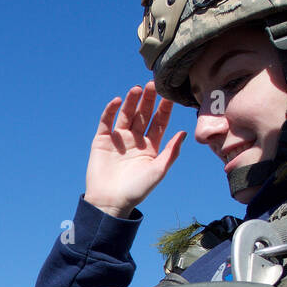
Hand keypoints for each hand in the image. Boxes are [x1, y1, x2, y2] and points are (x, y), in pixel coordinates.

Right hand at [83, 82, 185, 218]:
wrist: (110, 202)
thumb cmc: (136, 190)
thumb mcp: (158, 171)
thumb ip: (171, 152)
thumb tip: (184, 132)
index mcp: (151, 146)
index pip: (159, 122)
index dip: (164, 108)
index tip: (169, 94)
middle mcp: (136, 140)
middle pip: (143, 114)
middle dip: (148, 100)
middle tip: (152, 84)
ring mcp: (119, 139)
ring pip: (126, 115)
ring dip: (131, 101)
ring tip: (136, 89)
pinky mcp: (102, 140)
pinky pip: (106, 121)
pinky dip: (110, 111)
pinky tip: (116, 101)